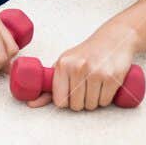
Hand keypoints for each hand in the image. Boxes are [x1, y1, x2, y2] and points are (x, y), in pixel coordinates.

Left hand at [24, 24, 140, 110]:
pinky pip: (105, 102)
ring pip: (91, 105)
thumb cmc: (86, 54)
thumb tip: (31, 104)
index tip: (70, 92)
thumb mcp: (65, 64)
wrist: (114, 39)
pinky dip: (105, 99)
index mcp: (63, 64)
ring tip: (96, 84)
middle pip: (76, 106)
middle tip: (86, 86)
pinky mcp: (111, 77)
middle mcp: (78, 67)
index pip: (59, 101)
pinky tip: (105, 85)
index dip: (66, 101)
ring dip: (94, 101)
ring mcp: (95, 72)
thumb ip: (49, 85)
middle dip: (81, 101)